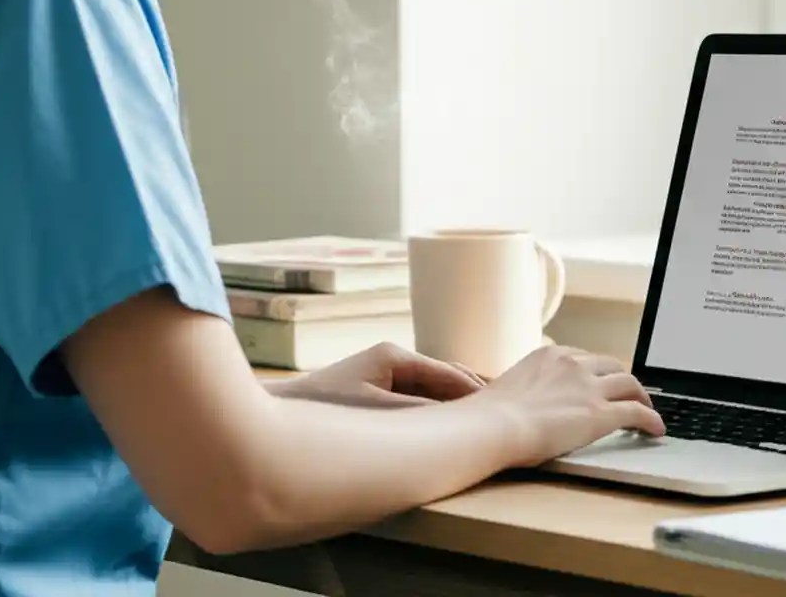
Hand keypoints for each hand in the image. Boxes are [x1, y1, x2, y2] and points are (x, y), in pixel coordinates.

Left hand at [266, 342, 486, 407]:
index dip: (478, 392)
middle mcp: (393, 360)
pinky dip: (440, 411)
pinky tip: (452, 428)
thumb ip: (418, 416)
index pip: (450, 374)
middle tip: (507, 412)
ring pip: (436, 389)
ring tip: (488, 420)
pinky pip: (420, 399)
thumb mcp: (376, 414)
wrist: (278, 410)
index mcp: (395, 357)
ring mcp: (386, 374)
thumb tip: (456, 421)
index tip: (504, 407)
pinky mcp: (378, 390)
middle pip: (447, 377)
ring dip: (459, 404)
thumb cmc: (322, 411)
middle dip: (476, 395)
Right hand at [471, 346, 664, 466]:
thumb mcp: (509, 388)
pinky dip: (651, 419)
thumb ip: (526, 389)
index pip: (584, 358)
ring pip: (630, 384)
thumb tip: (522, 404)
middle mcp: (573, 364)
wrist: (494, 426)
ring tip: (647, 409)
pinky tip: (656, 429)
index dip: (597, 372)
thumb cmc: (490, 415)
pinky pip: (637, 411)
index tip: (600, 381)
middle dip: (622, 379)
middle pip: (612, 366)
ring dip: (642, 396)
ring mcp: (589, 387)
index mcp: (549, 354)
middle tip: (628, 393)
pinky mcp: (601, 413)